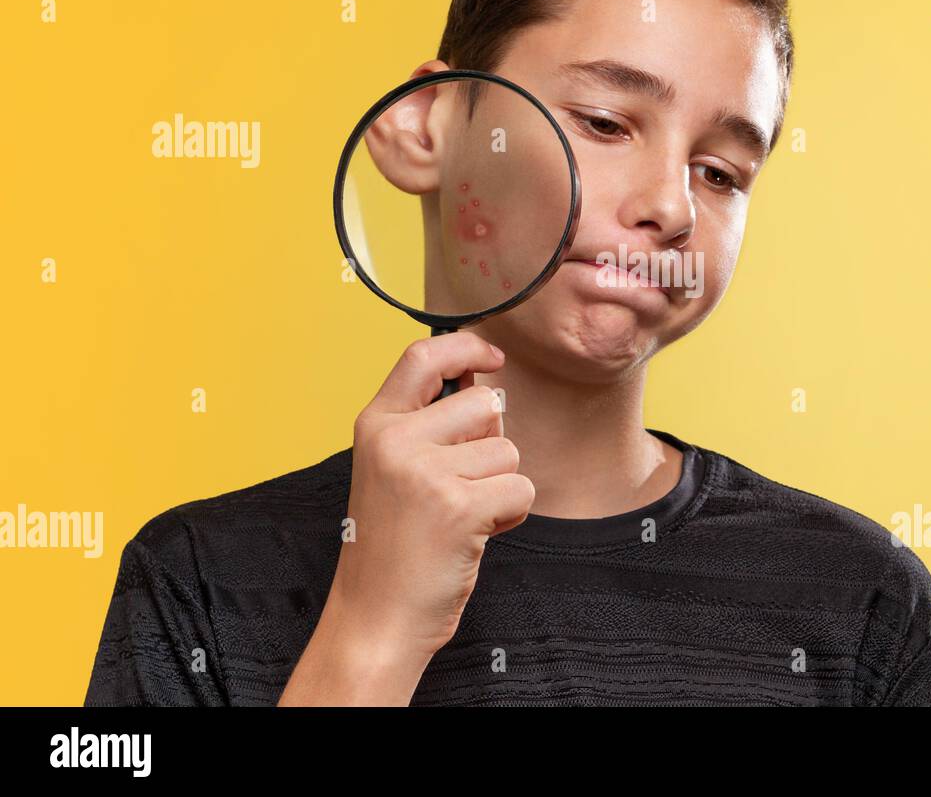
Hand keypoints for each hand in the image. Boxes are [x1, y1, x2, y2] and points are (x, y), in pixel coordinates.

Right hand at [279, 330, 532, 704]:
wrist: (375, 619)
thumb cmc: (393, 547)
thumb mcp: (392, 471)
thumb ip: (429, 427)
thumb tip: (487, 384)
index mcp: (376, 425)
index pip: (423, 357)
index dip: (466, 346)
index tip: (493, 355)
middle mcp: (396, 440)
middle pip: (486, 404)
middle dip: (491, 445)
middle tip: (459, 487)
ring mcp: (425, 472)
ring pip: (508, 451)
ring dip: (499, 487)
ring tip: (459, 519)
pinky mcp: (458, 506)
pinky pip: (521, 490)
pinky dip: (510, 516)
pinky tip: (475, 536)